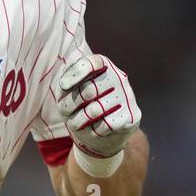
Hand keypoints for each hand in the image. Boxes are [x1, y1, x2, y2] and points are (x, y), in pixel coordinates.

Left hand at [56, 53, 140, 170]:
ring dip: (77, 121)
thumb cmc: (80, 106)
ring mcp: (126, 96)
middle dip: (69, 105)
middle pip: (88, 91)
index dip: (75, 73)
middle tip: (64, 111)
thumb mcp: (68, 90)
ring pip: (94, 111)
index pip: (91, 63)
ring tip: (74, 123)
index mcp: (103, 66)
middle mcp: (118, 77)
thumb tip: (65, 83)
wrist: (101, 133)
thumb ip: (66, 79)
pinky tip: (93, 130)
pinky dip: (93, 131)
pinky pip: (105, 126)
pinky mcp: (132, 115)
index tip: (63, 85)